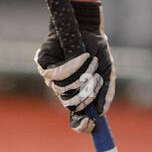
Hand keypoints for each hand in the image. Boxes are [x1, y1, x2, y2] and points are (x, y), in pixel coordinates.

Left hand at [34, 0, 115, 131]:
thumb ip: (106, 90)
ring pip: (62, 89)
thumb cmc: (96, 48)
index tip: (91, 124)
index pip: (75, 117)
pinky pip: (54, 74)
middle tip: (96, 78)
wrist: (88, 26)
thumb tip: (102, 112)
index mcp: (77, 93)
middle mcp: (62, 88)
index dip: (81, 125)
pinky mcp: (44, 65)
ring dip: (82, 74)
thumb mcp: (107, 70)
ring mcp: (52, 78)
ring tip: (91, 61)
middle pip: (70, 103)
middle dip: (86, 92)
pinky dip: (71, 65)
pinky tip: (82, 56)